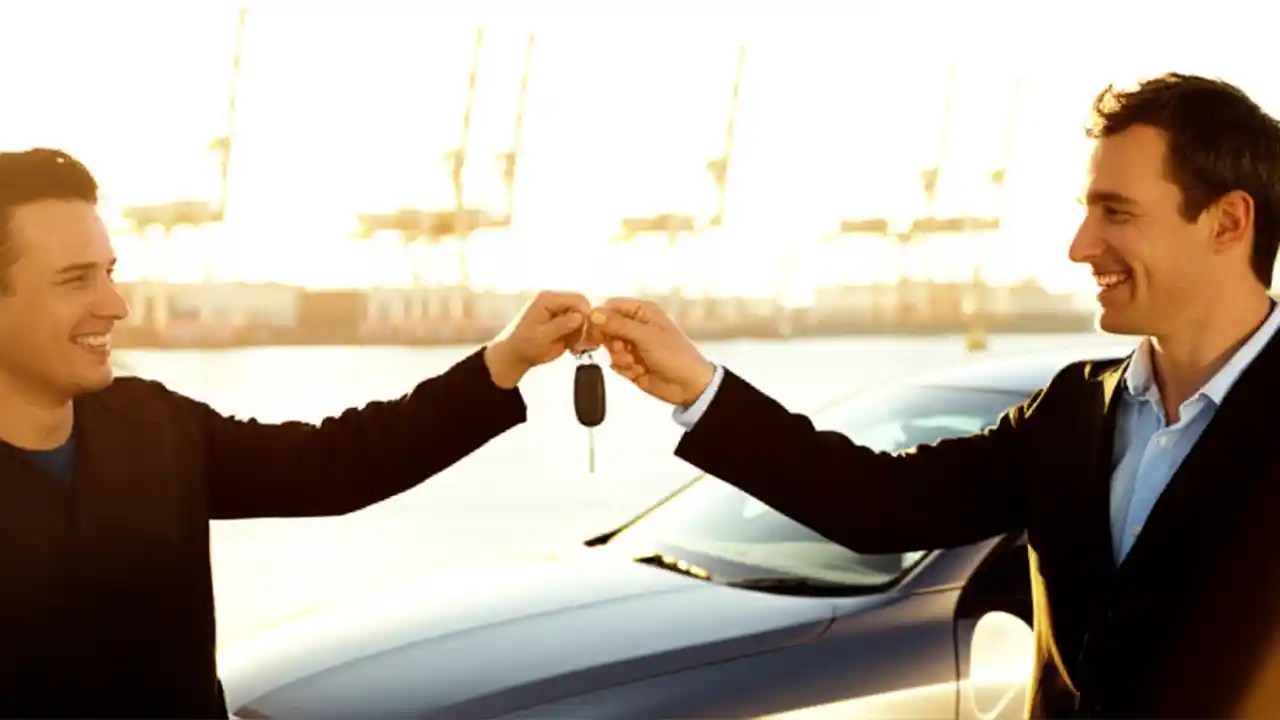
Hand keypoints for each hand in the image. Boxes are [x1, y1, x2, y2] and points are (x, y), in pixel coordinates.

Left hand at [484, 290, 595, 388]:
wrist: (517, 355)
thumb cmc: (524, 344)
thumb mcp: (542, 336)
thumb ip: (561, 325)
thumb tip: (580, 316)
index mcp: (548, 299)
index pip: (577, 299)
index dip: (586, 314)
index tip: (586, 332)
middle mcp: (557, 302)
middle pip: (583, 307)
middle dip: (586, 325)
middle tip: (581, 342)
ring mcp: (562, 313)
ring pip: (585, 319)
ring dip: (583, 333)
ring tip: (574, 346)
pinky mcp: (565, 324)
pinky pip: (581, 328)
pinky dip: (580, 338)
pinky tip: (572, 348)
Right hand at [589, 297, 714, 405]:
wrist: (688, 386)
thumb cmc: (674, 355)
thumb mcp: (645, 336)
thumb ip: (618, 324)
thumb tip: (592, 313)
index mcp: (642, 311)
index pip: (610, 306)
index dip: (600, 317)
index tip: (594, 329)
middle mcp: (636, 325)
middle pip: (606, 327)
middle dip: (610, 341)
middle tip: (620, 349)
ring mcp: (633, 345)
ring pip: (609, 347)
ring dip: (618, 357)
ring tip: (633, 362)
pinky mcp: (631, 363)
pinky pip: (615, 363)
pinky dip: (623, 368)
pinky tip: (638, 371)